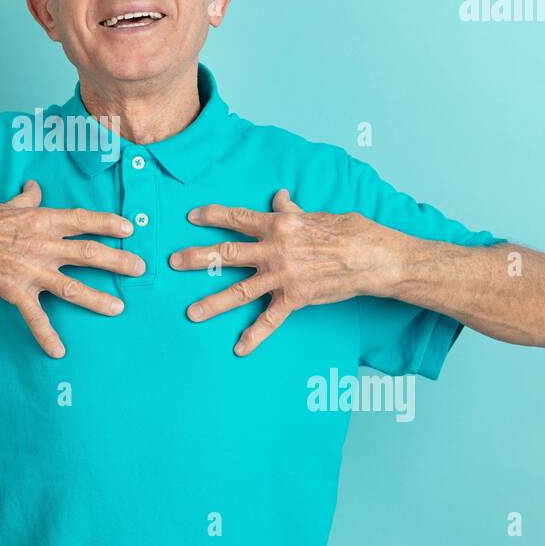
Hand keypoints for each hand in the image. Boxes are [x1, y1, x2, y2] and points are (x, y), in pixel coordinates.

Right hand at [0, 179, 144, 357]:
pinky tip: (58, 352)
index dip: (108, 222)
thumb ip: (25, 201)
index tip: (129, 228)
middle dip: (118, 261)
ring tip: (119, 309)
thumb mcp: (3, 204)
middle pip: (89, 253)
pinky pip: (35, 318)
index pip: (82, 219)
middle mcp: (42, 245)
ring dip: (98, 299)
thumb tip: (35, 188)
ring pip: (72, 287)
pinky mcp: (15, 292)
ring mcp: (30, 270)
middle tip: (141, 268)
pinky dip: (47, 336)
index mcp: (41, 220)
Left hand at [168, 188, 396, 355]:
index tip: (191, 216)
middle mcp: (274, 250)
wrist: (371, 257)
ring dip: (213, 303)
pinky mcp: (295, 298)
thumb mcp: (315, 214)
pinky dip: (254, 336)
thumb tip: (278, 197)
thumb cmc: (347, 231)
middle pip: (227, 253)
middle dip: (197, 258)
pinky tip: (239, 348)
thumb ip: (290, 210)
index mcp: (277, 225)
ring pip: (239, 290)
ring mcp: (282, 276)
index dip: (212, 215)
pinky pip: (270, 320)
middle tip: (172, 262)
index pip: (237, 218)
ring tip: (191, 313)